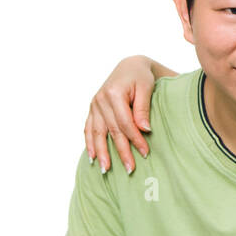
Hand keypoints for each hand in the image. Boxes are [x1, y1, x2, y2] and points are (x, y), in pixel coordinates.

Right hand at [85, 56, 155, 173]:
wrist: (130, 66)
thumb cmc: (141, 77)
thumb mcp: (146, 88)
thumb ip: (143, 108)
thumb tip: (145, 130)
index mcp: (113, 94)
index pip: (125, 123)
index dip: (135, 139)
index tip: (145, 153)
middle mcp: (100, 100)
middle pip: (111, 131)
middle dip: (121, 151)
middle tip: (130, 169)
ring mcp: (94, 105)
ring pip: (97, 133)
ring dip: (101, 153)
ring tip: (106, 169)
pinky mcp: (93, 108)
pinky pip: (89, 128)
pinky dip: (89, 143)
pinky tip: (92, 157)